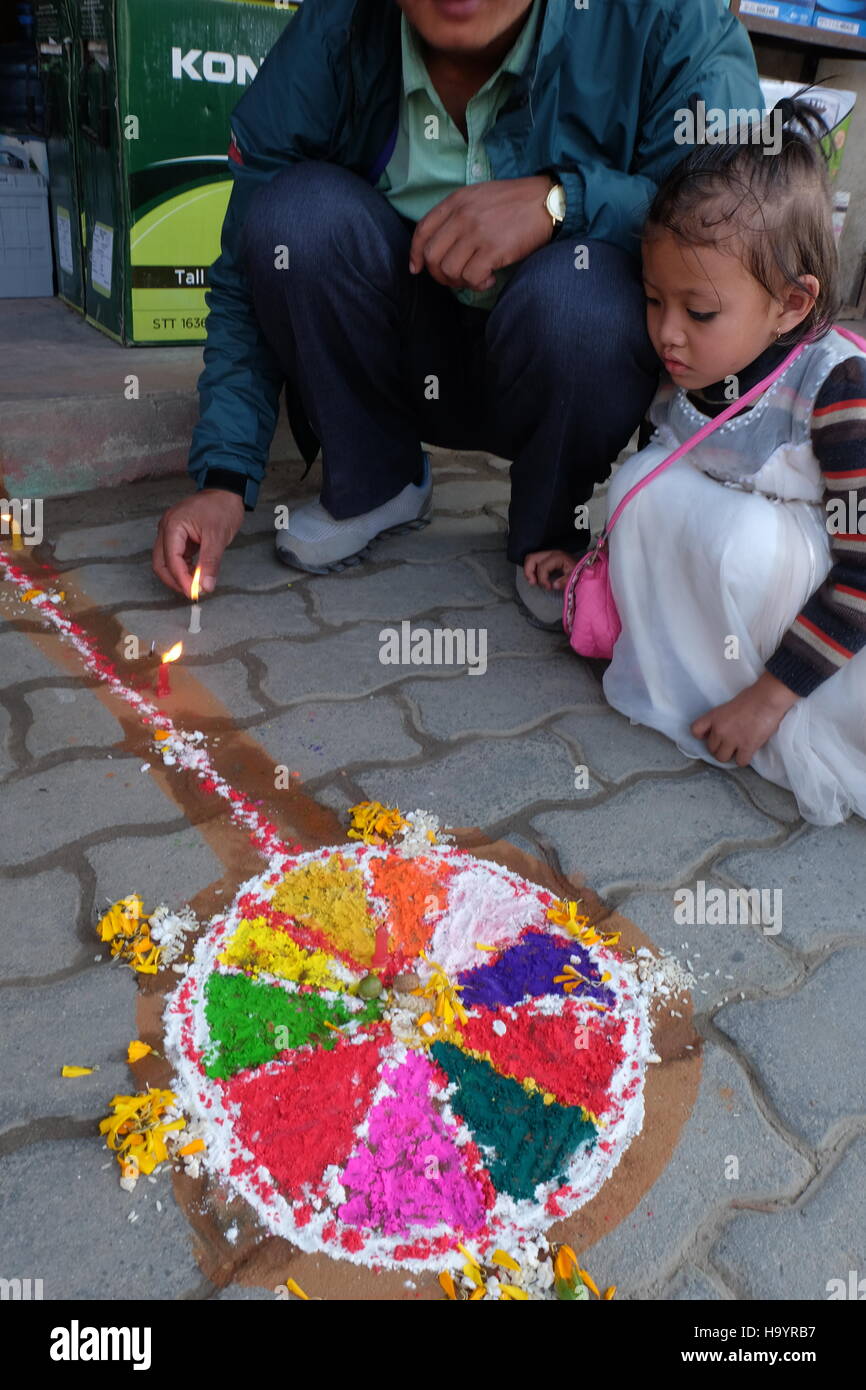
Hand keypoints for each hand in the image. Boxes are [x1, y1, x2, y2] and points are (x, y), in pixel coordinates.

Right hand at [152, 489, 244, 596]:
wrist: (226, 491)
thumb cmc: (222, 508)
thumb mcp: (218, 537)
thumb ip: (210, 562)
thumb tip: (205, 586)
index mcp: (173, 526)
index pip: (171, 560)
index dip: (182, 580)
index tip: (195, 593)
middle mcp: (166, 529)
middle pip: (161, 564)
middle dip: (175, 581)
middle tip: (194, 592)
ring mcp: (170, 532)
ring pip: (165, 562)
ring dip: (178, 576)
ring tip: (196, 585)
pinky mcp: (177, 536)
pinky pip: (175, 557)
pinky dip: (183, 568)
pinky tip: (196, 574)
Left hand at [409, 176, 554, 292]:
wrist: (547, 201)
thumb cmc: (515, 202)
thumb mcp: (479, 197)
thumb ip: (457, 215)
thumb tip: (440, 247)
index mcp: (456, 201)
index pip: (422, 230)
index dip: (415, 254)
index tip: (418, 268)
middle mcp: (462, 216)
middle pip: (432, 256)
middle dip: (439, 275)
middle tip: (455, 278)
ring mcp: (477, 233)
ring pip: (449, 270)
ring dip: (460, 282)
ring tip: (476, 277)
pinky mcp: (493, 250)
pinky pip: (471, 278)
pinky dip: (478, 285)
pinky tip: (489, 278)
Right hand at [523, 549, 579, 590]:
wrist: (584, 567)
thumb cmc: (579, 572)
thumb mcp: (574, 577)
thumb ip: (565, 581)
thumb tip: (554, 585)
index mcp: (558, 557)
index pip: (543, 567)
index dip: (543, 579)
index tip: (549, 588)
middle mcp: (550, 553)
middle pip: (531, 558)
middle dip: (529, 572)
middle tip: (534, 583)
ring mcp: (547, 554)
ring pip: (530, 558)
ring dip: (528, 571)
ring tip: (533, 582)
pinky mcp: (546, 558)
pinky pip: (533, 561)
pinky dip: (531, 569)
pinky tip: (536, 578)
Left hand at [691, 672, 798, 765]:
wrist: (768, 699)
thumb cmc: (752, 697)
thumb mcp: (729, 705)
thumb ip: (723, 718)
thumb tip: (726, 728)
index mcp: (714, 716)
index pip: (695, 730)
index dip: (702, 736)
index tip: (710, 736)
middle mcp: (719, 729)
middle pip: (711, 748)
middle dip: (720, 747)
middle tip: (730, 743)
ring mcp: (732, 739)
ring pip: (722, 758)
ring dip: (729, 755)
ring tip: (738, 749)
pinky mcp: (747, 746)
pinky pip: (740, 762)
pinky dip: (744, 759)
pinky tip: (748, 752)